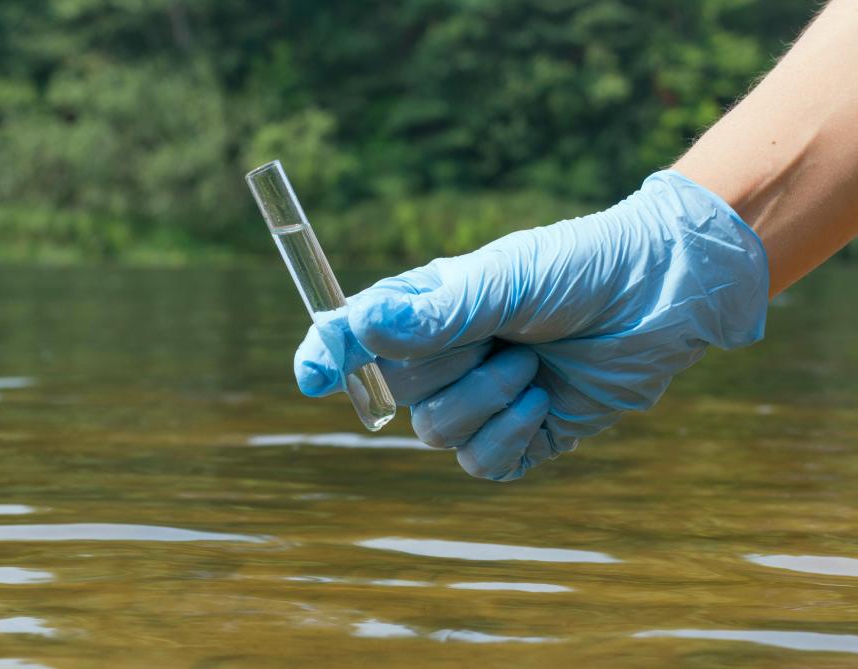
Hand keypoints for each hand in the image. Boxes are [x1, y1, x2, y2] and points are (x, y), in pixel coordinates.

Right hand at [295, 171, 768, 480]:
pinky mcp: (521, 435)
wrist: (662, 295)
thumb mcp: (506, 279)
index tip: (312, 377)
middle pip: (394, 390)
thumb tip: (359, 325)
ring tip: (533, 361)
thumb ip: (435, 310)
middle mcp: (446, 355)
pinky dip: (509, 435)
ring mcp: (482, 398)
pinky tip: (543, 400)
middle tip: (496, 335)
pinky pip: (482, 463)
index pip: (355, 337)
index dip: (327, 356)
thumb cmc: (580, 266)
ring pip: (436, 432)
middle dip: (444, 369)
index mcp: (427, 308)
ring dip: (486, 399)